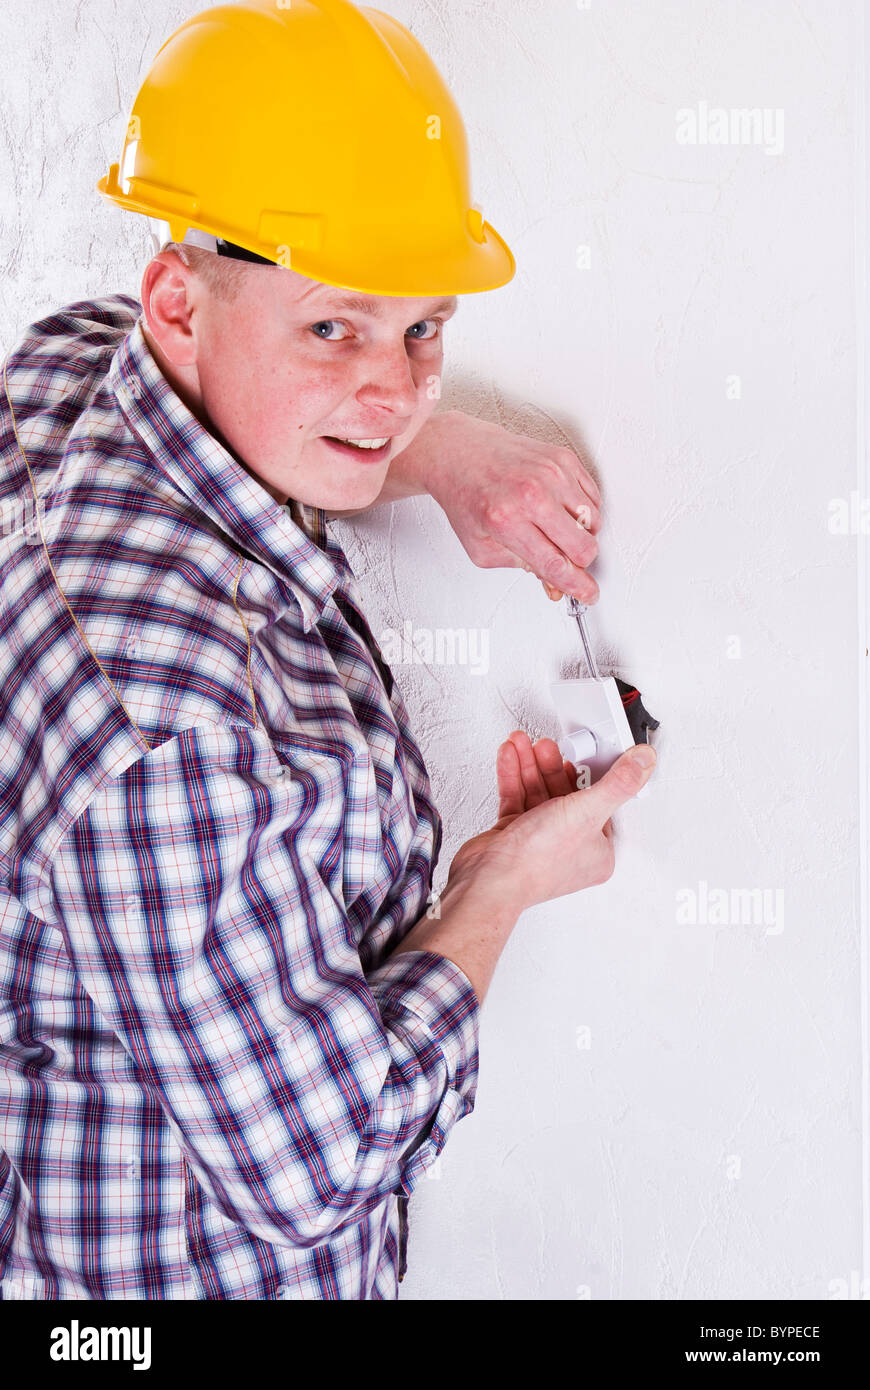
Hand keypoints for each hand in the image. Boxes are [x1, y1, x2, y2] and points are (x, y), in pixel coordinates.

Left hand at [408, 411, 601, 603]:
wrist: (461, 453)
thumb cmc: (468, 496)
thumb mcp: (482, 547)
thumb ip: (521, 567)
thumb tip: (555, 583)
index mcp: (507, 520)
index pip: (556, 564)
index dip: (577, 586)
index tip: (588, 593)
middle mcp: (532, 494)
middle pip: (583, 546)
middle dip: (579, 562)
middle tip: (566, 559)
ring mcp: (551, 474)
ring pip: (593, 522)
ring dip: (581, 534)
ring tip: (555, 529)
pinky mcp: (563, 459)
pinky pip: (593, 497)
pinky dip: (583, 510)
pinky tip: (561, 510)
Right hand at [447, 729, 655, 912]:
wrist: (488, 880)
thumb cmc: (536, 863)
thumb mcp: (586, 813)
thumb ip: (618, 783)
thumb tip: (645, 761)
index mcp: (597, 850)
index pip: (601, 802)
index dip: (591, 773)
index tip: (585, 751)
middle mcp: (570, 847)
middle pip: (566, 793)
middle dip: (552, 764)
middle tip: (546, 745)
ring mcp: (540, 841)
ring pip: (538, 793)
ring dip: (529, 765)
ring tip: (522, 743)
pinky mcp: (513, 834)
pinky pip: (517, 798)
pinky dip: (513, 776)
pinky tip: (509, 756)